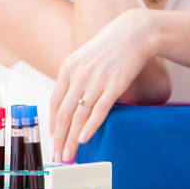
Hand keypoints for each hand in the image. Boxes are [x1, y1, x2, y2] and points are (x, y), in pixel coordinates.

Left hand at [50, 8, 168, 161]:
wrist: (135, 33)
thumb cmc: (112, 46)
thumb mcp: (86, 57)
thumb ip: (77, 77)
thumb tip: (73, 99)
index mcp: (69, 68)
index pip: (55, 102)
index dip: (53, 123)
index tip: (54, 139)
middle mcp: (79, 75)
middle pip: (64, 113)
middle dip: (59, 138)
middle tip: (58, 155)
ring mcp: (97, 80)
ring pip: (79, 116)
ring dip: (72, 139)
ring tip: (70, 155)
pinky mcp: (115, 85)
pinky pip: (99, 110)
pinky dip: (90, 126)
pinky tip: (85, 138)